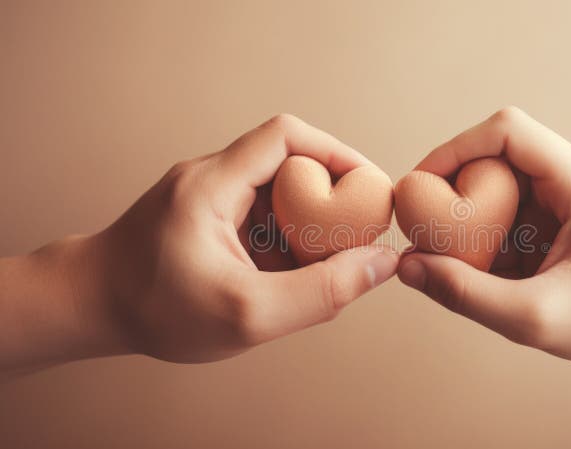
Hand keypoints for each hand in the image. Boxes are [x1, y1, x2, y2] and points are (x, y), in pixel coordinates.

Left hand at [95, 114, 397, 362]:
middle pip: (288, 161)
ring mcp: (205, 196)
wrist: (86, 309)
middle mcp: (210, 177)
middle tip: (357, 233)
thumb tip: (380, 264)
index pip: (287, 136)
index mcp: (213, 184)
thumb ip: (321, 292)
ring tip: (326, 262)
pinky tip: (289, 274)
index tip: (369, 188)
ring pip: (276, 191)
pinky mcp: (205, 217)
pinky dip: (284, 239)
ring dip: (308, 221)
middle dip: (330, 194)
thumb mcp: (247, 313)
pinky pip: (258, 214)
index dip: (337, 154)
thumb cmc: (153, 310)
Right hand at [398, 107, 570, 360]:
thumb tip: (409, 267)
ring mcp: (565, 198)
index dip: (453, 150)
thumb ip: (469, 294)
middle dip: (454, 192)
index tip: (419, 188)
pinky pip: (511, 218)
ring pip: (498, 190)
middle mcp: (569, 177)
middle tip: (429, 234)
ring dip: (471, 223)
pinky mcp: (561, 222)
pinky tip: (494, 279)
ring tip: (462, 265)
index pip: (504, 130)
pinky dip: (490, 243)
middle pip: (493, 157)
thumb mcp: (539, 316)